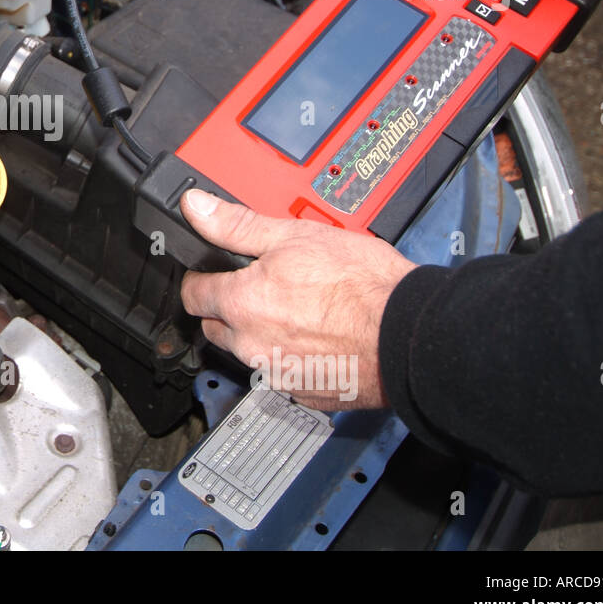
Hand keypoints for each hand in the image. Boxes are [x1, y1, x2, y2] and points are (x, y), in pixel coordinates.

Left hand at [177, 189, 416, 409]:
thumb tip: (198, 208)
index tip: (215, 272)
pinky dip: (290, 357)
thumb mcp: (296, 235)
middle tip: (263, 287)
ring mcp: (276, 374)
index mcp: (240, 305)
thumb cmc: (362, 285)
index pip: (193, 294)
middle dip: (229, 307)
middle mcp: (251, 346)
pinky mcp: (303, 395)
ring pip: (248, 352)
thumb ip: (237, 225)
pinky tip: (316, 338)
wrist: (409, 332)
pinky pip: (281, 374)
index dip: (203, 278)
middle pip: (216, 326)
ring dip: (260, 333)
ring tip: (298, 310)